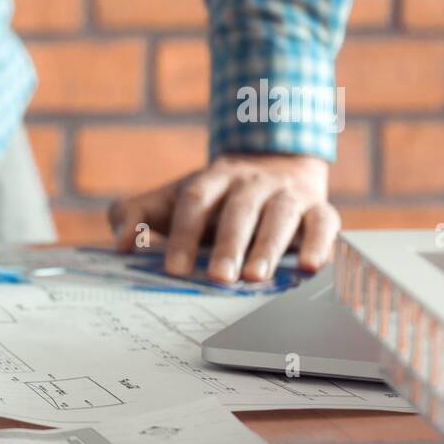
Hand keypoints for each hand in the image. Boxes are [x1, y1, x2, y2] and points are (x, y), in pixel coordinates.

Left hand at [107, 153, 339, 282]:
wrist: (276, 164)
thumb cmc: (215, 198)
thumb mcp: (172, 200)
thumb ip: (137, 215)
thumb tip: (119, 244)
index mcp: (211, 179)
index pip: (194, 201)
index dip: (183, 234)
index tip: (173, 269)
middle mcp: (251, 182)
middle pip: (239, 209)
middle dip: (228, 245)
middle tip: (217, 278)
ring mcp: (287, 194)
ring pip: (280, 216)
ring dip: (267, 247)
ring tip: (254, 279)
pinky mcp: (319, 209)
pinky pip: (324, 223)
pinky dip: (319, 244)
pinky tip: (308, 268)